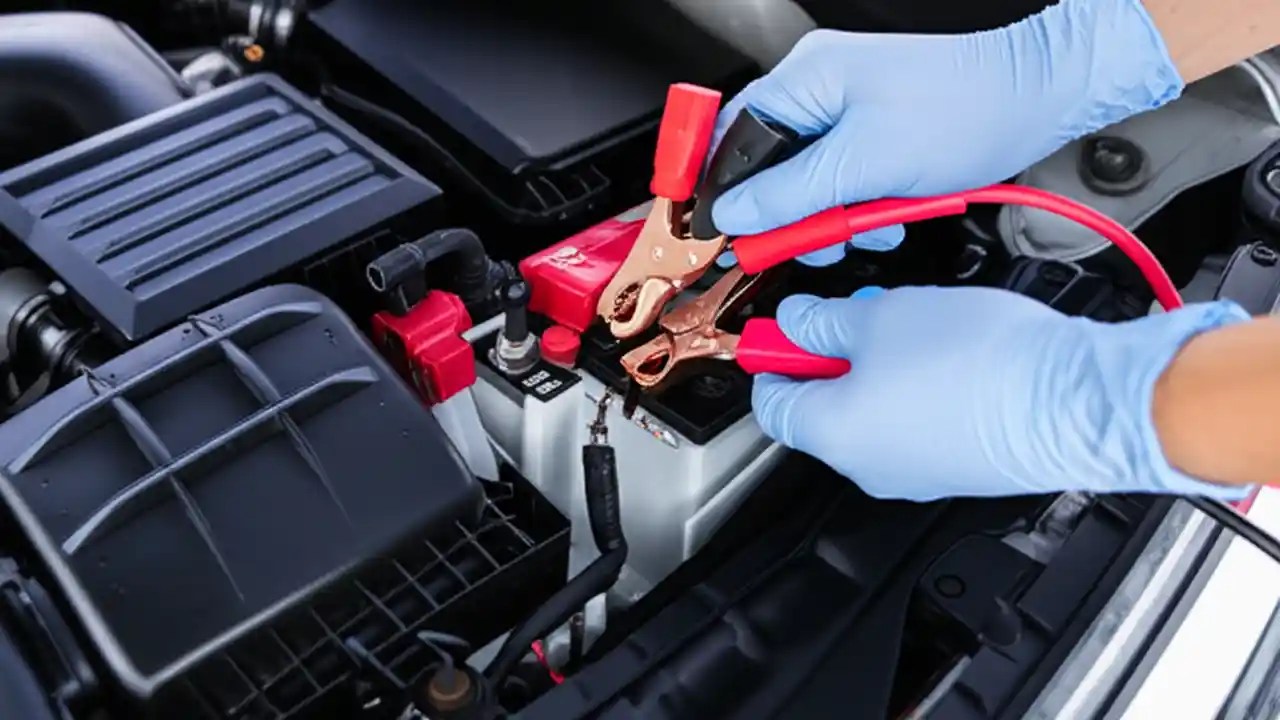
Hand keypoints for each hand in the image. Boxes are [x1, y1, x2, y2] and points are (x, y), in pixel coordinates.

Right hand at [711, 0, 1184, 264]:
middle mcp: (818, 86)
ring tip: (866, 225)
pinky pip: (843, 178)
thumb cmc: (964, 111)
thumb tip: (736, 217)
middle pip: (769, 166)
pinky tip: (887, 214)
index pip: (729, 136)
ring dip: (833, 216)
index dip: (719, 188)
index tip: (715, 229)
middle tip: (808, 241)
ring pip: (808, 180)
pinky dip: (861, 205)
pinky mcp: (874, 130)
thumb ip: (789, 195)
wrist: (1036, 100)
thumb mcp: (863, 166)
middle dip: (793, 213)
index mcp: (804, 79)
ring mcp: (847, 107)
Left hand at [752, 286, 1248, 500]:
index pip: (771, 404)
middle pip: (822, 410)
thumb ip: (823, 322)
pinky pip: (918, 425)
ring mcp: (916, 474)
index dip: (775, 357)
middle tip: (851, 316)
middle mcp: (868, 468)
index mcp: (832, 434)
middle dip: (831, 356)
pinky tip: (946, 352)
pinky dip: (917, 388)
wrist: (1075, 400)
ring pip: (873, 414)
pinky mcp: (960, 468)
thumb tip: (796, 322)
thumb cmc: (979, 363)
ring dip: (878, 367)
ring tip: (908, 324)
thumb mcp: (878, 317)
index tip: (786, 328)